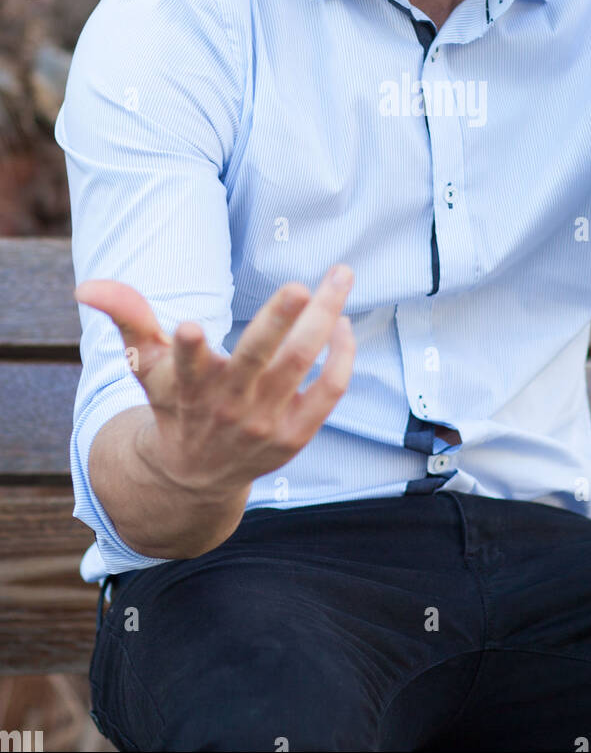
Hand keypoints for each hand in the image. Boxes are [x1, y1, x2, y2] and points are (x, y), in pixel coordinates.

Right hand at [74, 267, 355, 495]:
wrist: (195, 477)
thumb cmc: (172, 403)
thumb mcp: (145, 364)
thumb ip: (126, 317)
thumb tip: (86, 286)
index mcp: (187, 387)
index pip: (186, 368)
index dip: (187, 351)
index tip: (189, 328)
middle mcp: (228, 405)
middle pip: (258, 359)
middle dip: (277, 321)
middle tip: (299, 286)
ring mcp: (265, 422)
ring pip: (300, 364)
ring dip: (324, 317)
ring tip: (341, 275)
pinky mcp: (296, 434)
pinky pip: (329, 390)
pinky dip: (341, 356)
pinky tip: (341, 322)